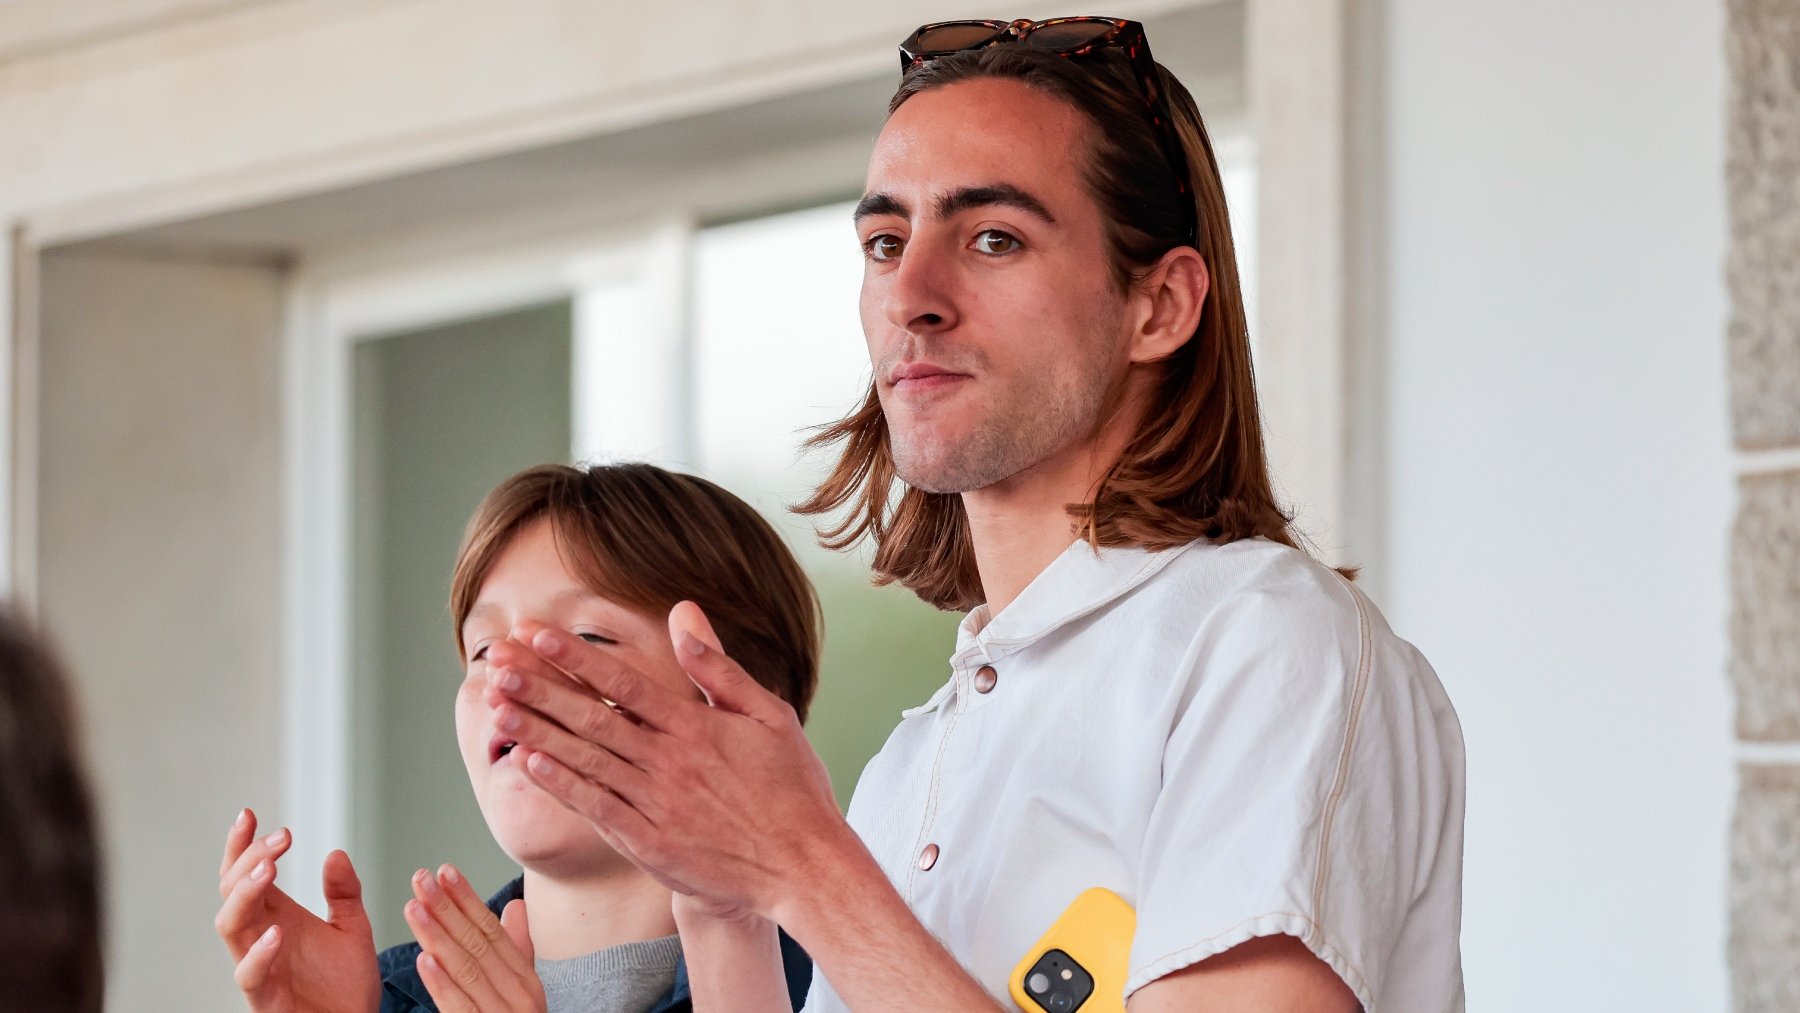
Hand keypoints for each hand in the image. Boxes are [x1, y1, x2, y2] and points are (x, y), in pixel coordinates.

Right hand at [214, 809, 379, 1012]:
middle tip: (280, 839)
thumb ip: (343, 893)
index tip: (248, 814)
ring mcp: (259, 966)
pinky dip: (259, 953)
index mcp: (276, 915)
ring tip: (269, 870)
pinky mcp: (265, 998)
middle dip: (249, 860)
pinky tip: (276, 932)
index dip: (242, 845)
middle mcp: (260, 937)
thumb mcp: (353, 928)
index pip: (245, 873)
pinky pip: (250, 975)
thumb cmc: (345, 983)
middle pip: (233, 891)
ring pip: (230, 926)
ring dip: (245, 895)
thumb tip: (335, 853)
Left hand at [403, 864, 544, 1012]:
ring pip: (466, 970)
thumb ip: (517, 950)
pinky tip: (424, 960)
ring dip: (438, 936)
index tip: (445, 872)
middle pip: (478, 944)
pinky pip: (461, 1007)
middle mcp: (520, 995)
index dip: (468, 899)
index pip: (493, 931)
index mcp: (526, 980)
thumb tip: (516, 907)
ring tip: (414, 908)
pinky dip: (441, 984)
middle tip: (421, 879)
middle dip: (447, 908)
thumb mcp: (521, 991)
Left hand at [483, 602, 851, 919]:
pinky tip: (530, 763)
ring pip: (586, 761)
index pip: (624, 682)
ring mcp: (656, 805)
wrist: (803, 868)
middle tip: (497, 661)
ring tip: (496, 706)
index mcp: (697, 726)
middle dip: (540, 687)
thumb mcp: (768, 715)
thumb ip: (718, 667)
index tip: (536, 633)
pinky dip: (562, 785)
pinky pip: (597, 809)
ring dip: (538, 731)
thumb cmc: (791, 788)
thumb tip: (684, 614)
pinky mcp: (649, 844)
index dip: (575, 657)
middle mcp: (670, 762)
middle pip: (592, 717)